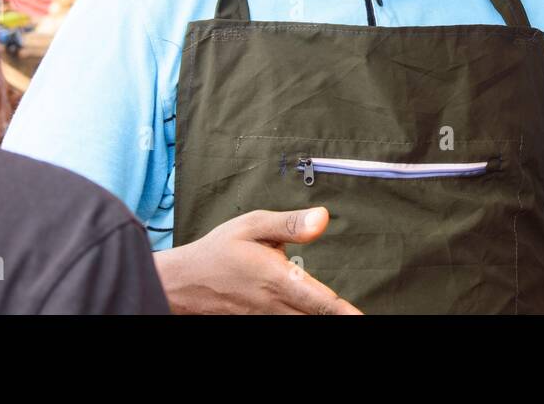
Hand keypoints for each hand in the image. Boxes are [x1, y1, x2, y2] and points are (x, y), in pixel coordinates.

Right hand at [154, 207, 361, 314]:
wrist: (184, 281)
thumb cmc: (219, 250)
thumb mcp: (253, 225)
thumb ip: (290, 224)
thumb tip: (323, 218)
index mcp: (278, 279)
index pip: (319, 301)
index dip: (343, 312)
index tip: (359, 317)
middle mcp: (274, 305)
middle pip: (314, 319)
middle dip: (336, 318)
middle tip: (357, 316)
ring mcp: (265, 318)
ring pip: (301, 324)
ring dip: (320, 319)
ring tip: (342, 315)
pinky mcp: (257, 322)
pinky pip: (286, 325)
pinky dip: (302, 320)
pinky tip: (312, 314)